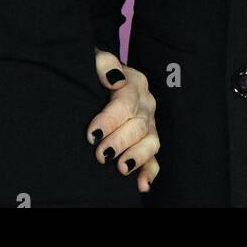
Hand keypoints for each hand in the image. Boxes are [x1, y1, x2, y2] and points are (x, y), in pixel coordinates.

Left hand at [88, 49, 159, 191]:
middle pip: (138, 126)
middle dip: (120, 142)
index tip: (92, 134)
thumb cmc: (98, 72)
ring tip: (121, 168)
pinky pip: (154, 159)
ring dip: (136, 157)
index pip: (126, 103)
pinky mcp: (148, 141)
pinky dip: (149, 172)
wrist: (104, 79)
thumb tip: (114, 78)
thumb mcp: (98, 60)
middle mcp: (147, 104)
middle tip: (101, 154)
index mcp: (135, 83)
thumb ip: (104, 63)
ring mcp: (150, 124)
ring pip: (151, 143)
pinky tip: (142, 185)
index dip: (109, 120)